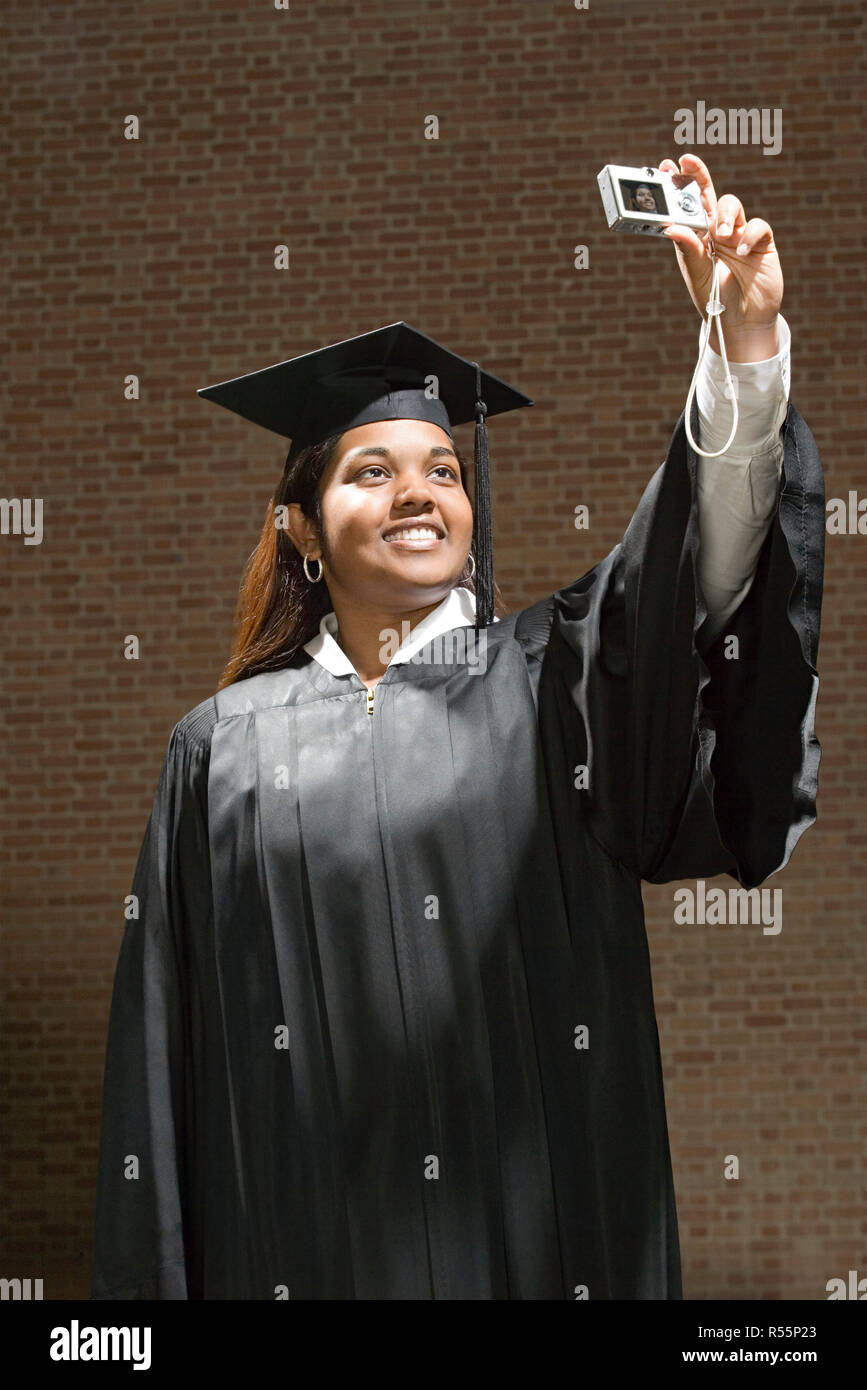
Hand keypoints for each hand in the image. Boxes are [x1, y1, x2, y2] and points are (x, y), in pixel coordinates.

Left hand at [659, 153, 782, 361]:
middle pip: (708, 195)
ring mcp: (739, 234)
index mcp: (696, 238)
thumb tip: (671, 226)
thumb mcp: (697, 275)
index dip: (679, 184)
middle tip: (686, 162)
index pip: (687, 205)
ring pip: (731, 205)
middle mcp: (716, 232)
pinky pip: (757, 226)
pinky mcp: (761, 242)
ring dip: (724, 214)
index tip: (666, 166)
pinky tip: (743, 251)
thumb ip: (687, 250)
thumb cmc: (715, 301)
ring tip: (721, 235)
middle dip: (698, 176)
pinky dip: (749, 235)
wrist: (742, 324)